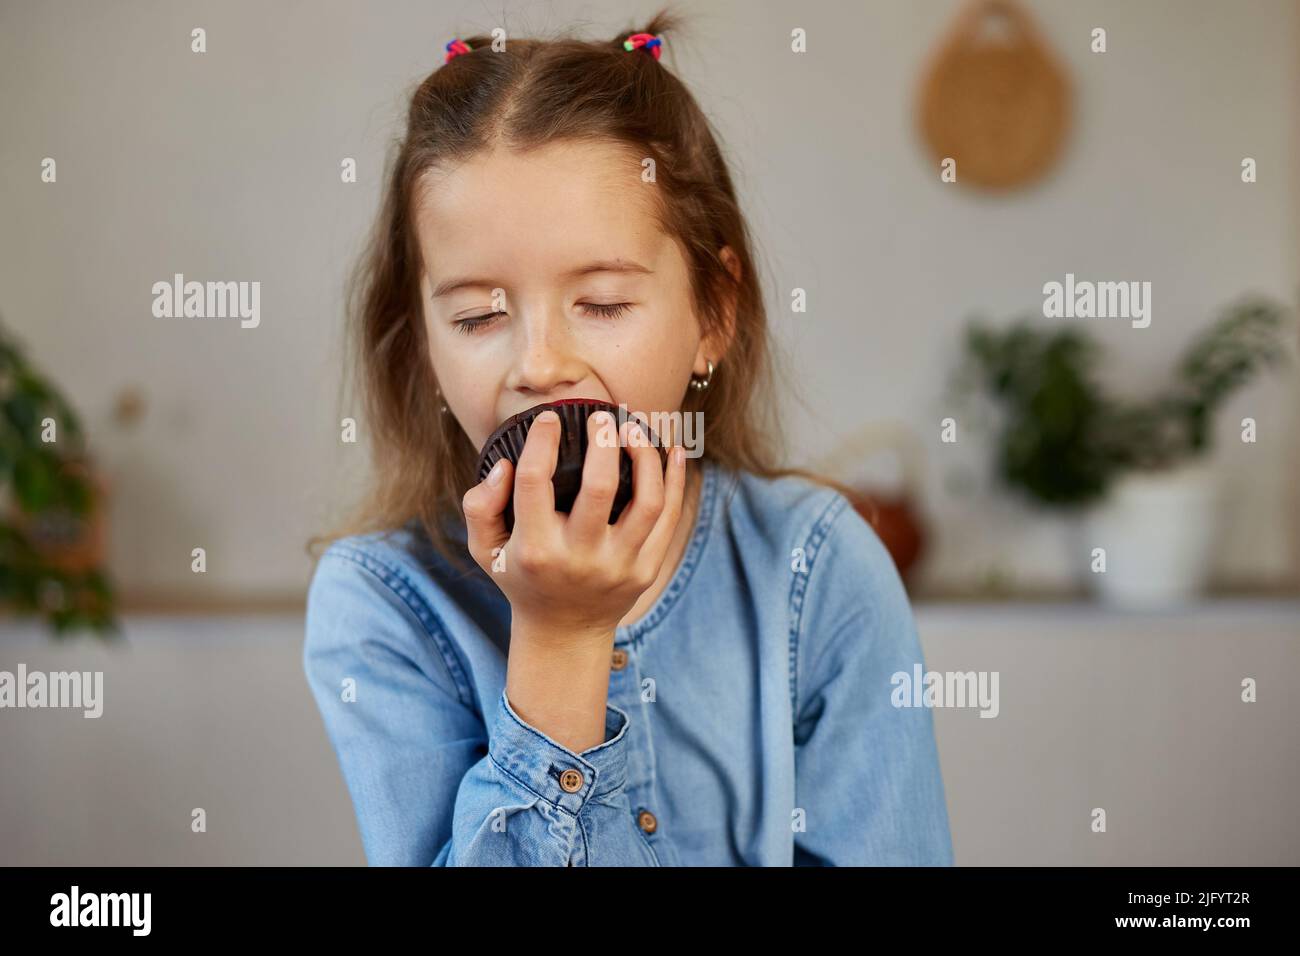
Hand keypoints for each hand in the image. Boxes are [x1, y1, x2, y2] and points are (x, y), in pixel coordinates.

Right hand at [462, 409, 686, 638]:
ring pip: (647, 500)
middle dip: (603, 441)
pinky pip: (669, 517)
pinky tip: (671, 450)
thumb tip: (503, 465)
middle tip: (602, 416)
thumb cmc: (521, 577)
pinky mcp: (646, 570)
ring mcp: (618, 566)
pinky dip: (674, 479)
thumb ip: (479, 506)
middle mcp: (579, 558)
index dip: (542, 441)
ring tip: (635, 427)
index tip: (550, 418)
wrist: (563, 632)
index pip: (536, 482)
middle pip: (600, 487)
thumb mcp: (485, 550)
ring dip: (645, 455)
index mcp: (535, 549)